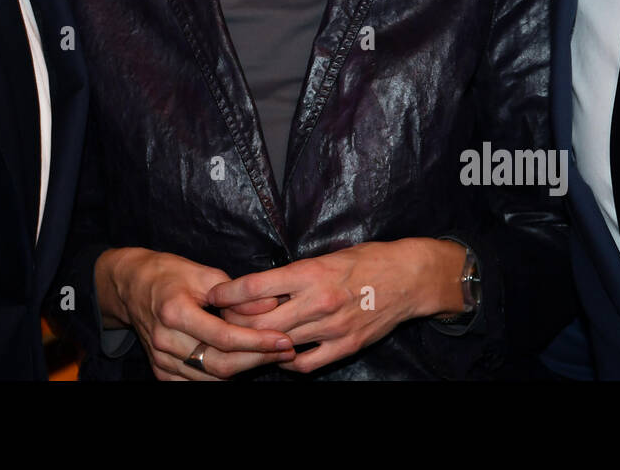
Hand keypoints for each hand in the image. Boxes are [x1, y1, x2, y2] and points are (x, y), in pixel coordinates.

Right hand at [95, 248, 294, 380]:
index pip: (224, 337)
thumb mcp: (204, 273)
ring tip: (268, 354)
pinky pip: (196, 383)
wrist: (131, 285)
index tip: (284, 339)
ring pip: (210, 379)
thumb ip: (236, 294)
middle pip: (219, 364)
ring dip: (243, 370)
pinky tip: (240, 362)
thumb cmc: (169, 273)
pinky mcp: (160, 370)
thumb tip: (270, 307)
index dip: (257, 342)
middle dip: (257, 359)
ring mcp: (161, 359)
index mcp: (175, 312)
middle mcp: (165, 340)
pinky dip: (220, 377)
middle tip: (285, 350)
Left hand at [207, 238, 465, 372]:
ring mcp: (332, 327)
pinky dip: (285, 361)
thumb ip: (293, 274)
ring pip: (279, 344)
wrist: (407, 278)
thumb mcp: (325, 256)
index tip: (212, 296)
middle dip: (235, 323)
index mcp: (310, 272)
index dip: (228, 293)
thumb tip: (258, 288)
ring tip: (244, 338)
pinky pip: (305, 363)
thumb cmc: (364, 260)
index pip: (256, 286)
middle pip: (260, 321)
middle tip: (222, 320)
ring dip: (257, 342)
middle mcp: (318, 301)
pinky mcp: (345, 346)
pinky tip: (278, 353)